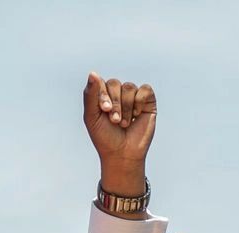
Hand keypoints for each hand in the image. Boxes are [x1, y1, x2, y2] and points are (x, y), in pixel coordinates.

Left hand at [83, 73, 155, 196]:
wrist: (122, 154)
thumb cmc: (105, 137)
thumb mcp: (92, 116)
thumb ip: (90, 95)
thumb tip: (93, 72)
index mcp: (102, 95)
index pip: (100, 82)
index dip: (103, 95)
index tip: (104, 110)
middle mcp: (117, 93)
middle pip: (115, 83)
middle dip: (115, 103)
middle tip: (114, 121)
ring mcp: (133, 97)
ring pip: (129, 87)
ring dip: (126, 108)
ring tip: (124, 123)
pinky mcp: (147, 101)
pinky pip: (145, 90)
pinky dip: (139, 103)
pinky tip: (137, 116)